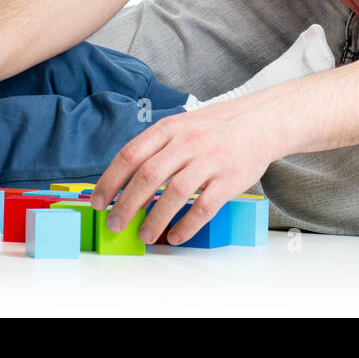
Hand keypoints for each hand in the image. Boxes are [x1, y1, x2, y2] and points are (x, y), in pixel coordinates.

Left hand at [90, 99, 279, 244]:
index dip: (110, 180)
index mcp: (169, 129)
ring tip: (145, 235)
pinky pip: (204, 207)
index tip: (98, 202)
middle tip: (114, 224)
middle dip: (126, 204)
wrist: (260, 122)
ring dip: (155, 218)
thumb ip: (155, 150)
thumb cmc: (214, 128)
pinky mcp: (229, 179)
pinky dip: (187, 225)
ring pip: (175, 193)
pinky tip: (176, 235)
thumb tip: (126, 184)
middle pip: (148, 175)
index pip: (131, 154)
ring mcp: (209, 160)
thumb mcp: (180, 127)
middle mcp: (187, 143)